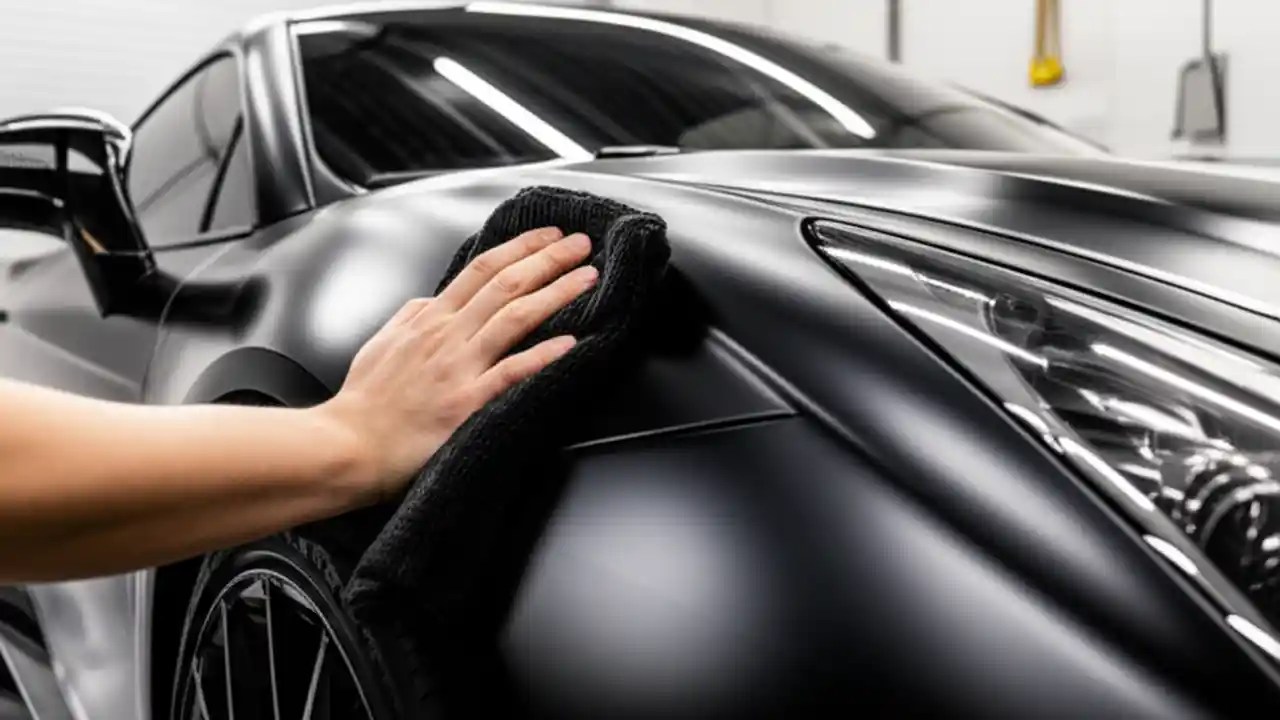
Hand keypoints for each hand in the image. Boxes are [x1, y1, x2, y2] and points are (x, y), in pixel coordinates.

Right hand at [314, 227, 596, 502]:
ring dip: (556, 293)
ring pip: (515, 317)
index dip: (521, 247)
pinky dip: (542, 355)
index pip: (482, 269)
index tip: (549, 236)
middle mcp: (447, 336)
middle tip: (581, 244)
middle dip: (549, 259)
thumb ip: (411, 317)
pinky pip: (511, 373)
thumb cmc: (364, 402)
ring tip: (587, 278)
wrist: (348, 446)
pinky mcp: (466, 403)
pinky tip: (570, 343)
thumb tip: (433, 300)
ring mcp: (458, 368)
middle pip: (506, 284)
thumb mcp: (383, 342)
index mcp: (429, 319)